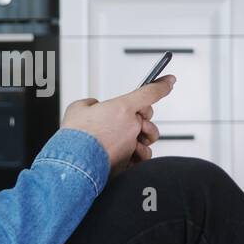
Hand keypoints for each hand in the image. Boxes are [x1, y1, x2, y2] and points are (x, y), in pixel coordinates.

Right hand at [60, 75, 174, 176]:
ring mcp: (132, 144)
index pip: (150, 92)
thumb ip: (91, 104)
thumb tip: (93, 108)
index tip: (170, 81)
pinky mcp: (129, 161)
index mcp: (122, 108)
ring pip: (148, 138)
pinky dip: (136, 156)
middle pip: (148, 115)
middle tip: (128, 117)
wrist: (73, 162)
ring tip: (126, 139)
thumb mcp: (78, 108)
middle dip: (141, 115)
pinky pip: (142, 158)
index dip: (162, 84)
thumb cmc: (75, 136)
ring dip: (141, 137)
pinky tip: (127, 155)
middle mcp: (131, 125)